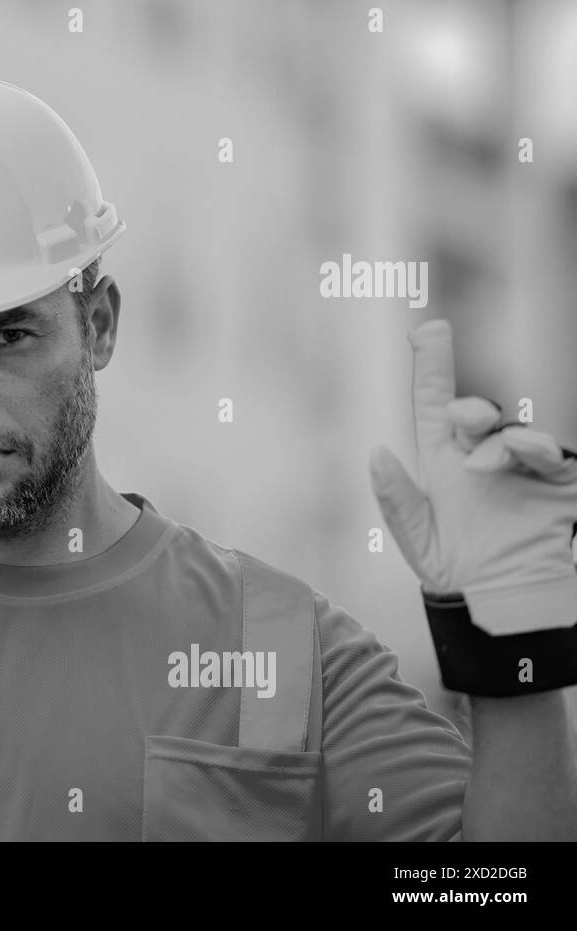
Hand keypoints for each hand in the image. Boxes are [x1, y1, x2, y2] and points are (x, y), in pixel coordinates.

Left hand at [369, 319, 576, 633]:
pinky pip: (553, 457)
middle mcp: (482, 454)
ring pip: (516, 432)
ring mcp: (521, 468)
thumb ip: (395, 498)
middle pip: (479, 413)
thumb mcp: (415, 538)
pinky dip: (540, 450)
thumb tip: (376, 452)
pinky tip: (528, 456)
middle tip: (463, 419)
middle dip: (472, 408)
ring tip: (482, 466)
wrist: (498, 603)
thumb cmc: (452, 568)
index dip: (432, 363)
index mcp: (443, 458)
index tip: (428, 328)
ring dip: (502, 439)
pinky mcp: (556, 485)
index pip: (435, 401)